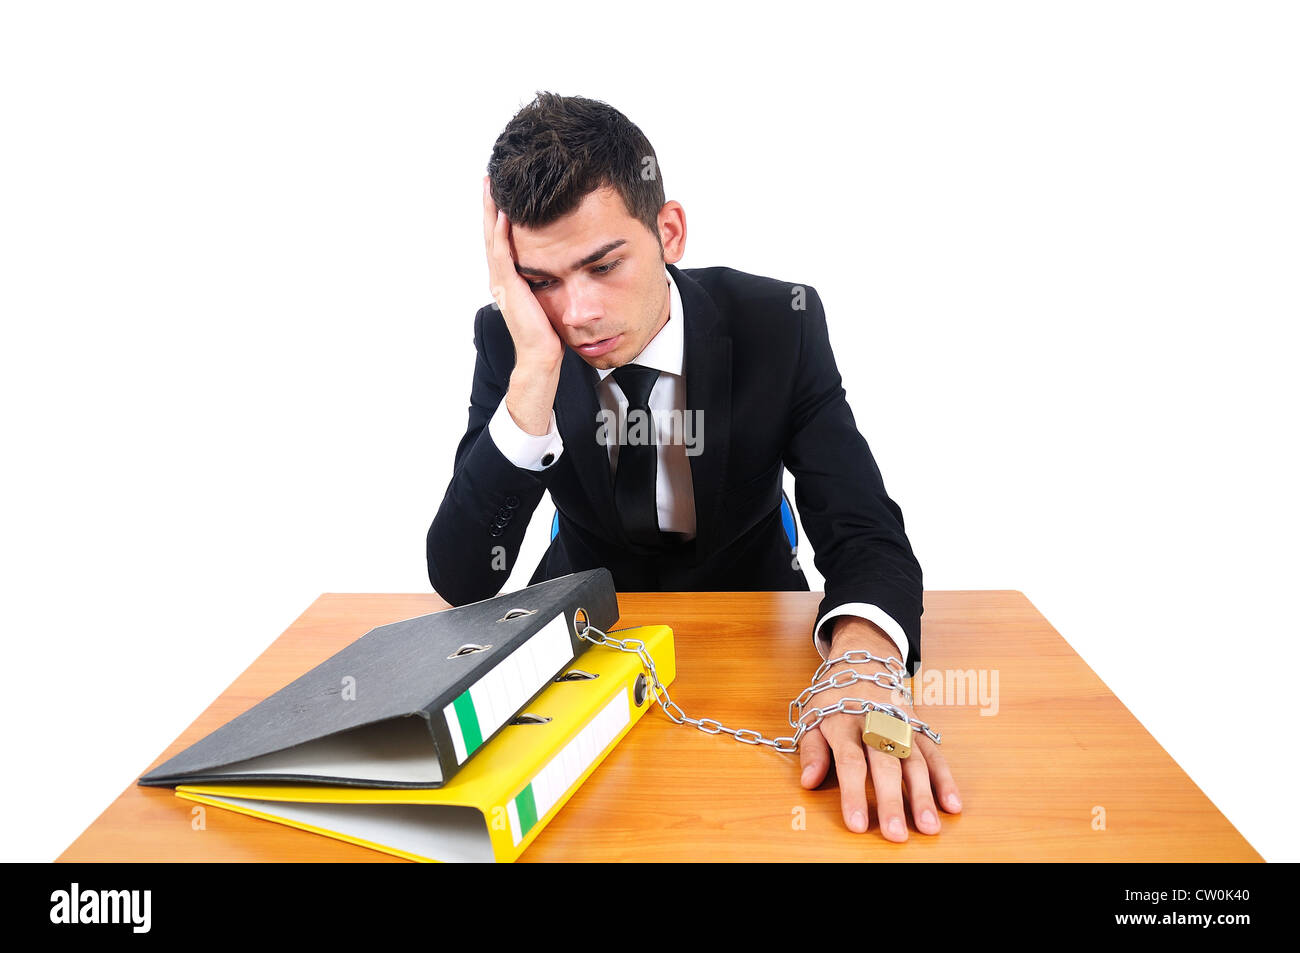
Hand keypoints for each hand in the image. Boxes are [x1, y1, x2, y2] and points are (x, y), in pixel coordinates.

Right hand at [482, 176, 563, 369]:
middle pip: (492, 233)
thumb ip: (546, 280)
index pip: (501, 240)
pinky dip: (502, 232)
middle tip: (489, 179)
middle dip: (491, 206)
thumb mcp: (547, 298)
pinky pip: (502, 253)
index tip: (501, 194)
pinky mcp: (508, 287)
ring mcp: (502, 282)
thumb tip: (560, 265)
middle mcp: (500, 278)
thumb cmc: (548, 333)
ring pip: (493, 238)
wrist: (540, 356)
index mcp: (509, 279)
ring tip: (491, 187)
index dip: (499, 217)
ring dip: (492, 211)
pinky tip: (505, 213)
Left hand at [798, 617, 961, 840]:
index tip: (857, 825)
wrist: (863, 663)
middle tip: (896, 834)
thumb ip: (811, 752)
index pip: (850, 762)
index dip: (854, 793)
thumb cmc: (833, 700)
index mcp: (844, 723)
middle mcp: (876, 724)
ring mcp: (901, 725)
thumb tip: (808, 782)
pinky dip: (945, 778)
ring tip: (929, 826)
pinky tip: (952, 804)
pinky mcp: (919, 728)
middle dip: (892, 801)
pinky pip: (934, 753)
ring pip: (914, 761)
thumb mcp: (811, 719)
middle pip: (885, 765)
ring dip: (923, 795)